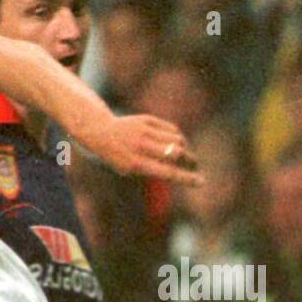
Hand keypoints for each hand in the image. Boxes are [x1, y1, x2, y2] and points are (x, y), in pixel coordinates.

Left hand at [81, 114, 201, 184]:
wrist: (100, 132)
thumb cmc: (118, 157)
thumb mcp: (129, 169)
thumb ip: (153, 169)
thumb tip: (180, 168)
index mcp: (134, 164)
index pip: (166, 172)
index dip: (186, 178)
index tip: (202, 182)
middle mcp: (139, 146)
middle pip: (176, 152)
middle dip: (190, 160)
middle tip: (196, 166)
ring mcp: (143, 131)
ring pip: (176, 139)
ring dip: (184, 148)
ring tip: (185, 155)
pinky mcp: (147, 119)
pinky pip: (171, 129)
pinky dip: (177, 137)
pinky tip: (177, 143)